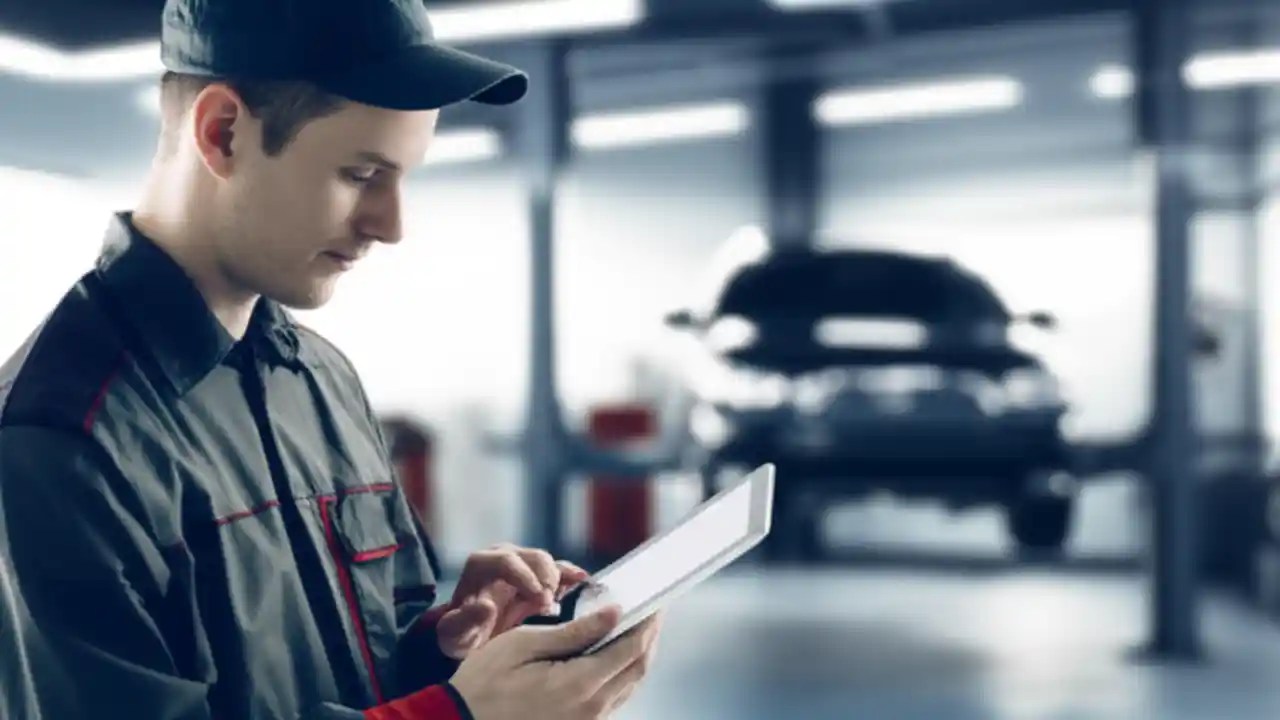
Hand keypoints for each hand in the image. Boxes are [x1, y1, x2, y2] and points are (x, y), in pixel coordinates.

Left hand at [436, 543, 590, 658]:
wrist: (471, 638)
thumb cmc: (461, 633)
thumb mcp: (455, 633)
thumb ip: (464, 620)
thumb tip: (485, 605)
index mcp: (481, 563)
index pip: (506, 560)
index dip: (526, 577)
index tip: (540, 599)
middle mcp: (504, 557)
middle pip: (533, 557)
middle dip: (545, 578)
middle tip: (549, 605)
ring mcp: (523, 565)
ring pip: (548, 562)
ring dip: (558, 580)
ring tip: (559, 604)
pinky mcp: (539, 577)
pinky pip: (560, 570)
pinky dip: (572, 575)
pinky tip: (583, 582)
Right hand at [450, 607, 663, 719]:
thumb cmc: (484, 682)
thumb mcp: (524, 643)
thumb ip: (575, 631)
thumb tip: (614, 613)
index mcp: (579, 684)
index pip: (631, 648)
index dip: (648, 622)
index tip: (656, 600)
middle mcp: (591, 709)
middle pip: (637, 668)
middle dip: (649, 636)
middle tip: (653, 609)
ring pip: (628, 686)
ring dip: (637, 655)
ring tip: (637, 627)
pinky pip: (613, 699)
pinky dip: (621, 673)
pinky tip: (613, 654)